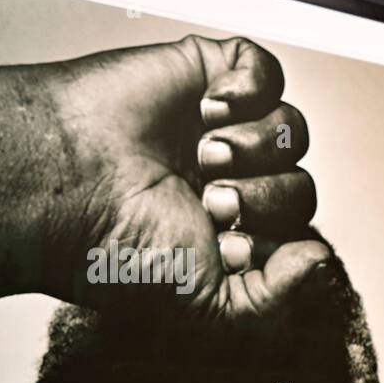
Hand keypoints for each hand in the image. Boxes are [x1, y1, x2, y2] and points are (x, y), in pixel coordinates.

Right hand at [0, 35, 327, 316]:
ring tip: (204, 156)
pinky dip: (249, 92)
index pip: (300, 231)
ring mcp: (225, 128)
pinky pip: (269, 72)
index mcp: (239, 232)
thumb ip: (274, 300)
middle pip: (302, 184)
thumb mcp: (207, 310)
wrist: (65, 190)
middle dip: (261, 198)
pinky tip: (209, 112)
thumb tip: (319, 258)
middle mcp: (236, 180)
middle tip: (208, 200)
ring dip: (255, 148)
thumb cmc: (117, 251)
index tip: (225, 247)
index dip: (274, 238)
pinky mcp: (210, 77)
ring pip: (294, 130)